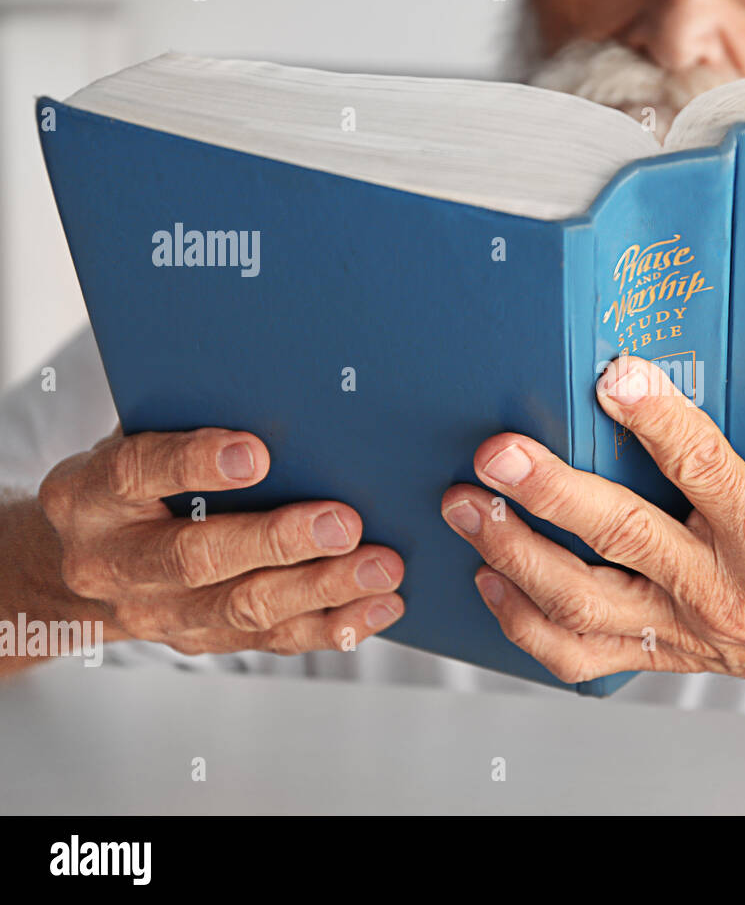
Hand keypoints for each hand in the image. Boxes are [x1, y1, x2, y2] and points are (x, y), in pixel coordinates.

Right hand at [37, 427, 404, 655]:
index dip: (195, 462)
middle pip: (198, 556)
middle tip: (344, 523)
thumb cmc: (127, 484)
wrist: (70, 566)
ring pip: (243, 607)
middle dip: (278, 541)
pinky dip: (332, 625)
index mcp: (92, 494)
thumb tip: (280, 397)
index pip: (138, 472)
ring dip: (321, 588)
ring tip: (381, 568)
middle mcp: (115, 562)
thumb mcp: (134, 440)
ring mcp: (157, 612)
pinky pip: (272, 639)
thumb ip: (188, 422)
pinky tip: (378, 605)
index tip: (255, 453)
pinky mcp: (200, 639)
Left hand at [441, 329, 744, 715]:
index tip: (614, 375)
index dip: (658, 421)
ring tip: (469, 508)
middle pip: (620, 538)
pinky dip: (527, 626)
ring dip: (515, 557)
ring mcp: (690, 629)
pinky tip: (492, 582)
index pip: (707, 471)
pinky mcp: (673, 651)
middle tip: (495, 452)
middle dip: (547, 491)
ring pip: (582, 604)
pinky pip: (584, 654)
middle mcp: (724, 590)